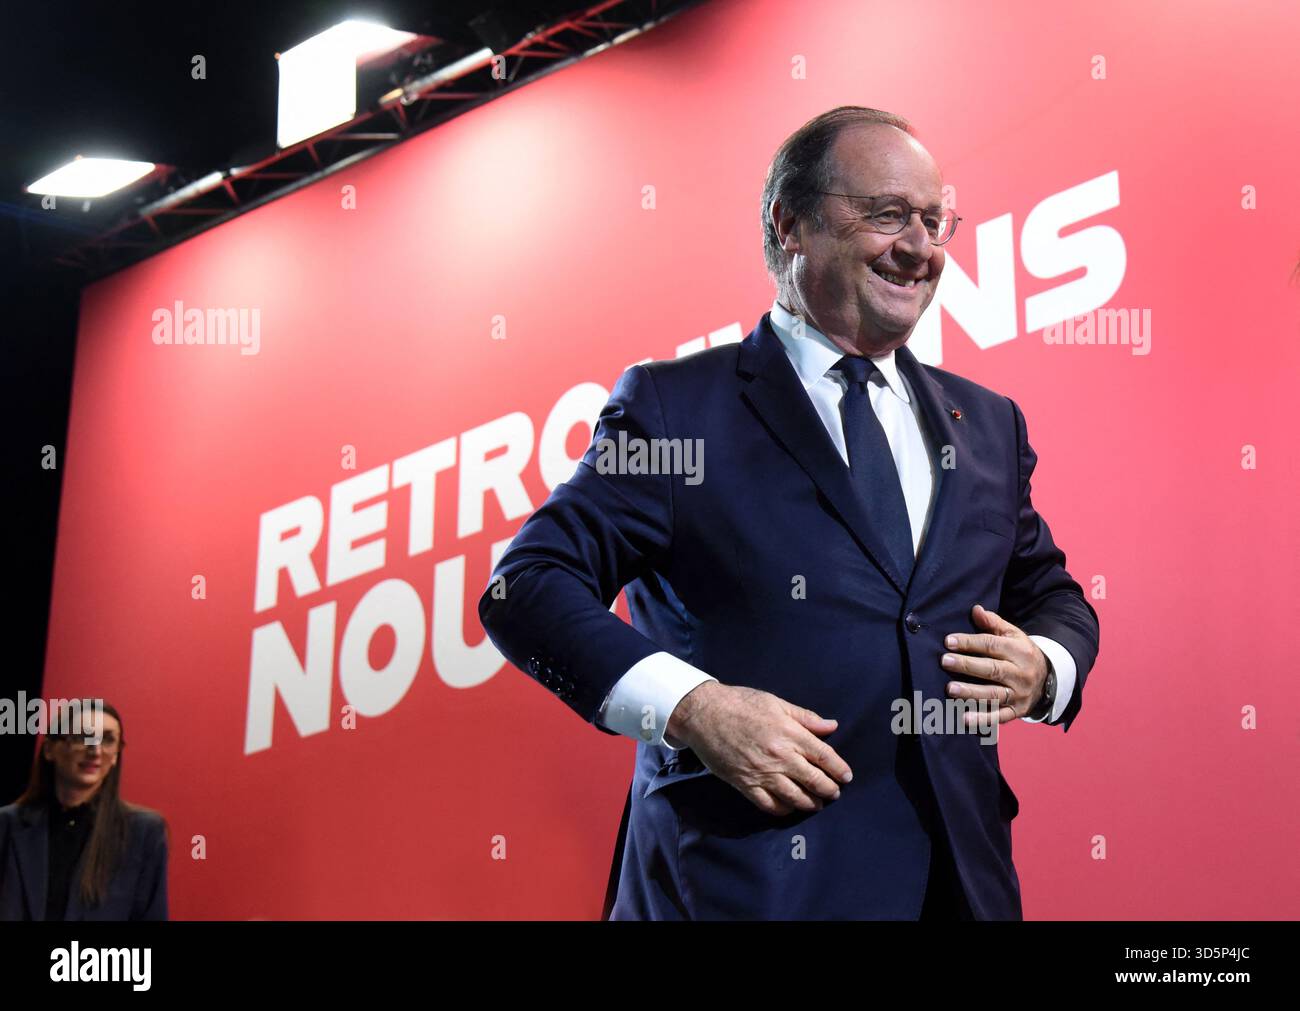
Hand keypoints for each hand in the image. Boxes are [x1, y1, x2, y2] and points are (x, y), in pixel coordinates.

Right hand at [664, 682, 853, 816]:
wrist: (704, 714)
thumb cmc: (740, 704)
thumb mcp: (776, 703)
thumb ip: (805, 717)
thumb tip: (831, 726)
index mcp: (790, 733)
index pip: (824, 757)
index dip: (839, 769)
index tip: (846, 776)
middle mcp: (780, 756)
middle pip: (814, 780)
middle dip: (829, 789)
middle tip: (834, 793)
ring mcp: (762, 773)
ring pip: (795, 797)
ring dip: (810, 803)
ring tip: (817, 804)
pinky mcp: (745, 784)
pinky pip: (769, 805)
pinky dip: (783, 810)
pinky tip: (789, 808)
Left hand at [942, 604, 1048, 729]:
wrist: (1047, 679)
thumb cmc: (1020, 653)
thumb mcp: (1012, 635)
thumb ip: (993, 623)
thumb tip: (975, 609)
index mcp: (1020, 651)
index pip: (992, 645)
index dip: (970, 642)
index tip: (948, 641)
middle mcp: (1021, 673)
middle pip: (992, 669)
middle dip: (967, 666)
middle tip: (944, 661)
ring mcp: (1020, 694)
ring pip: (994, 694)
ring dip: (971, 693)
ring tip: (950, 689)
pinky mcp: (1017, 711)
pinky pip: (999, 716)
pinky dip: (983, 719)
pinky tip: (965, 718)